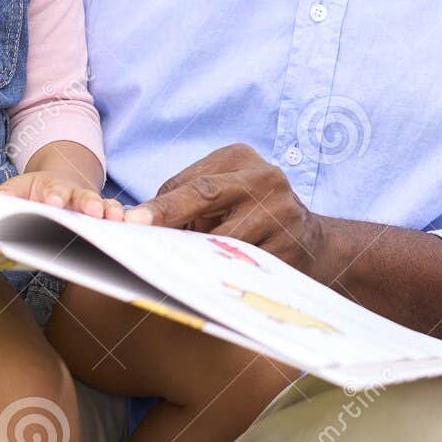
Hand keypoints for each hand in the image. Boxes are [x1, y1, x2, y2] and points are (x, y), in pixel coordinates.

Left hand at [0, 171, 123, 219]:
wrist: (56, 189)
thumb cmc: (34, 193)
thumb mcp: (16, 189)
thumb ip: (7, 195)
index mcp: (52, 187)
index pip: (54, 190)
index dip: (55, 196)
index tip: (54, 202)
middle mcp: (75, 195)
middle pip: (84, 196)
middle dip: (89, 203)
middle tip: (94, 211)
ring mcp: (91, 206)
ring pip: (104, 206)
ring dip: (111, 212)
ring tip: (116, 219)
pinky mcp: (102, 218)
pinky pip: (114, 219)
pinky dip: (123, 223)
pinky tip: (131, 230)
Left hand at [124, 144, 326, 274]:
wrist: (312, 243)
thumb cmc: (252, 219)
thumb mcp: (224, 198)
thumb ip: (186, 204)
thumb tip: (135, 224)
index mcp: (240, 158)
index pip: (190, 181)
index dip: (158, 205)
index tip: (128, 221)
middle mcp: (263, 177)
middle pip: (204, 192)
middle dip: (166, 212)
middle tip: (134, 228)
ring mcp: (281, 209)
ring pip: (222, 235)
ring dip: (192, 253)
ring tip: (167, 269)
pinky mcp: (289, 244)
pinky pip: (243, 264)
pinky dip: (219, 274)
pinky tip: (204, 283)